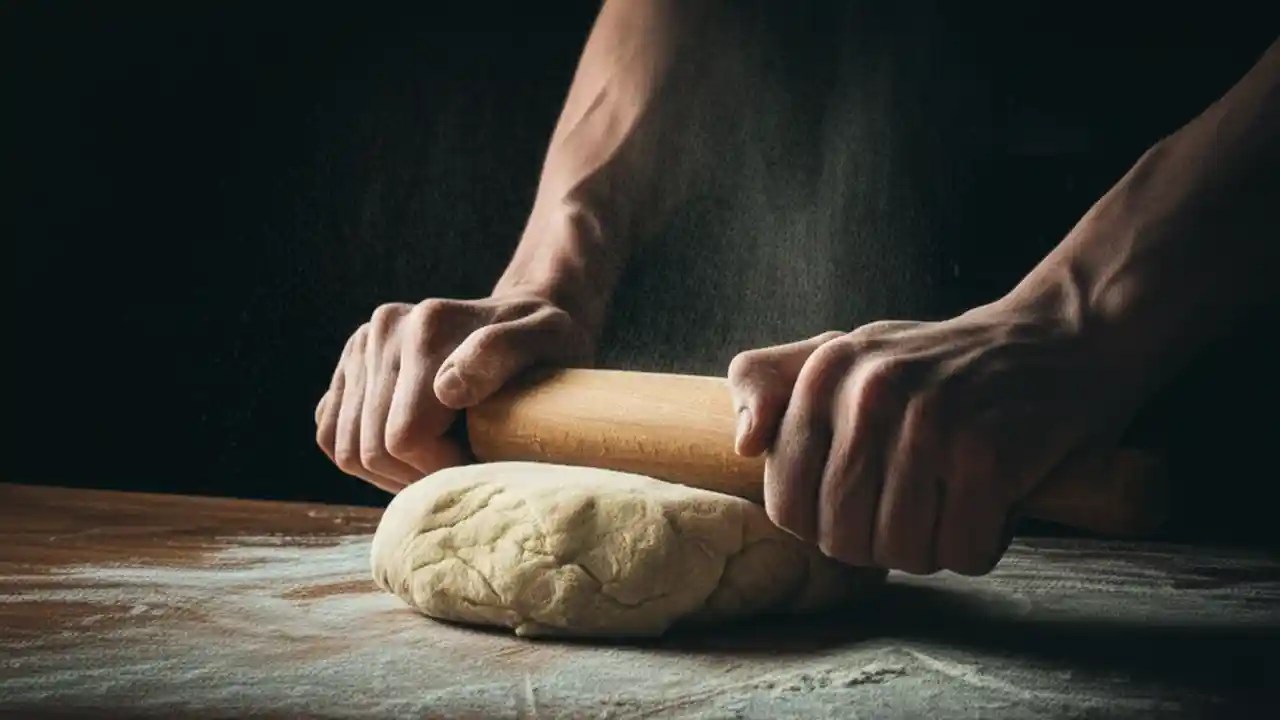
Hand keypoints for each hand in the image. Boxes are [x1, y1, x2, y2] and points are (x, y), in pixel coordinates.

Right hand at [316, 293, 592, 492]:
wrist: (522, 317)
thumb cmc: (546, 342)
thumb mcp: (549, 340)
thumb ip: (502, 353)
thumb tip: (447, 388)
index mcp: (427, 327)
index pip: (405, 438)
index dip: (441, 469)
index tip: (479, 461)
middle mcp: (383, 329)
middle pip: (371, 450)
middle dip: (417, 474)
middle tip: (462, 466)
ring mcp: (360, 346)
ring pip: (345, 449)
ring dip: (391, 472)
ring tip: (439, 457)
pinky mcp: (348, 366)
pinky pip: (330, 435)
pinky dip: (364, 456)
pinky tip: (409, 448)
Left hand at [727, 302, 1142, 574]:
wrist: (1058, 339)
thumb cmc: (941, 365)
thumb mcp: (847, 355)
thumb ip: (772, 382)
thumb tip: (742, 443)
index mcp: (826, 372)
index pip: (787, 503)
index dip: (823, 526)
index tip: (861, 504)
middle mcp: (871, 393)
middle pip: (843, 538)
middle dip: (880, 544)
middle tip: (915, 508)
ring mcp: (930, 423)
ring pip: (903, 553)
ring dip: (933, 548)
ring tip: (951, 503)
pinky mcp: (989, 454)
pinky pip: (963, 552)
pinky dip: (981, 545)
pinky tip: (991, 504)